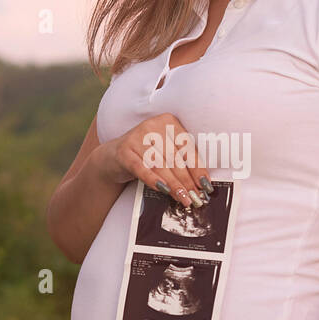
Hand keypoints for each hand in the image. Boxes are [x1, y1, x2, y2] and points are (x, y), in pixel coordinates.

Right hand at [96, 111, 212, 209]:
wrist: (113, 157)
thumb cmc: (146, 155)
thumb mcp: (165, 152)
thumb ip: (182, 161)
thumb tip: (202, 183)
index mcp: (168, 121)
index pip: (187, 147)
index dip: (197, 168)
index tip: (205, 185)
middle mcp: (152, 125)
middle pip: (174, 157)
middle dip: (187, 180)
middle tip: (195, 197)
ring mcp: (136, 137)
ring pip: (160, 165)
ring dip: (174, 185)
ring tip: (183, 198)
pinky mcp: (124, 151)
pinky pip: (142, 168)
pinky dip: (153, 180)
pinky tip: (163, 190)